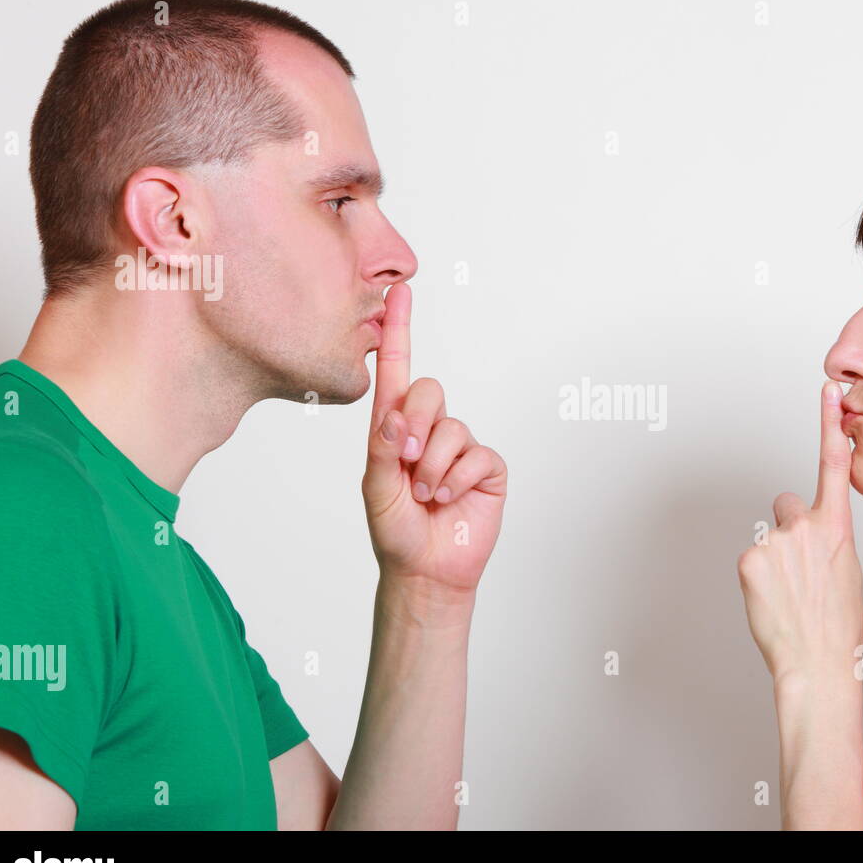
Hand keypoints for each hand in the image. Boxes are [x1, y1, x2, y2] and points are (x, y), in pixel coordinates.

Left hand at [362, 283, 506, 621]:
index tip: (399, 292)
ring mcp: (460, 447)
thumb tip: (397, 417)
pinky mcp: (487, 467)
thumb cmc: (395, 530)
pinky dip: (457, 478)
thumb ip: (383, 448)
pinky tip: (448, 500)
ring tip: (427, 496)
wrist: (427, 571)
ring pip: (452, 429)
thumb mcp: (375, 487)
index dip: (398, 330)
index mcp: (395, 428)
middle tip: (407, 462)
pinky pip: (476, 454)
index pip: (397, 371)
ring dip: (434, 467)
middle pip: (429, 392)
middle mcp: (429, 430)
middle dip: (415, 425)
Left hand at [738, 380, 862, 685]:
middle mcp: (804, 525)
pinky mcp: (747, 559)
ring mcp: (774, 541)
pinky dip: (758, 577)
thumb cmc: (837, 625)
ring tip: (789, 595)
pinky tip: (773, 600)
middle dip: (788, 530)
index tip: (827, 390)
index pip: (833, 463)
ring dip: (773, 560)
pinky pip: (750, 558)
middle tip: (799, 573)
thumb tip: (811, 531)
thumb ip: (827, 538)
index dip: (829, 423)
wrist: (818, 664)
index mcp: (836, 527)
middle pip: (785, 506)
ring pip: (768, 537)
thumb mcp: (846, 571)